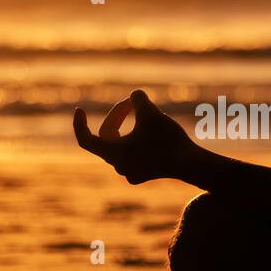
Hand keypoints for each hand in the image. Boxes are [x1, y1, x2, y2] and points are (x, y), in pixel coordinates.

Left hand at [73, 89, 199, 184]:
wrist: (191, 164)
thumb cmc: (167, 139)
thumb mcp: (150, 112)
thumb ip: (138, 98)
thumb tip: (135, 95)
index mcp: (112, 153)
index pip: (85, 139)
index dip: (79, 123)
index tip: (79, 109)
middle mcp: (119, 166)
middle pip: (108, 137)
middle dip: (118, 116)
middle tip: (134, 103)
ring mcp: (132, 173)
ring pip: (122, 145)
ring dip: (130, 128)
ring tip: (147, 116)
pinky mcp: (145, 174)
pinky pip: (134, 154)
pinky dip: (139, 140)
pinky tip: (153, 133)